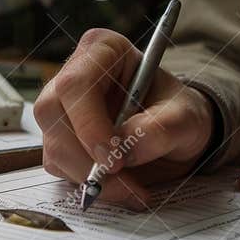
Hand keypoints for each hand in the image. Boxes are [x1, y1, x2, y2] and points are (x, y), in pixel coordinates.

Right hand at [34, 29, 215, 209]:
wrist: (174, 133)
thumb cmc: (178, 113)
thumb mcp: (186, 118)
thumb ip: (163, 128)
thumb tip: (126, 150)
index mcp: (102, 50)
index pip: (76, 83)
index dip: (88, 122)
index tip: (115, 158)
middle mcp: (73, 75)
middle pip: (52, 113)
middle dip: (86, 158)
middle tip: (124, 182)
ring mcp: (61, 108)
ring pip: (53, 144)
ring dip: (89, 176)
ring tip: (132, 190)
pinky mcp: (58, 138)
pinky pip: (59, 165)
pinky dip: (88, 184)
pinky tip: (119, 186)